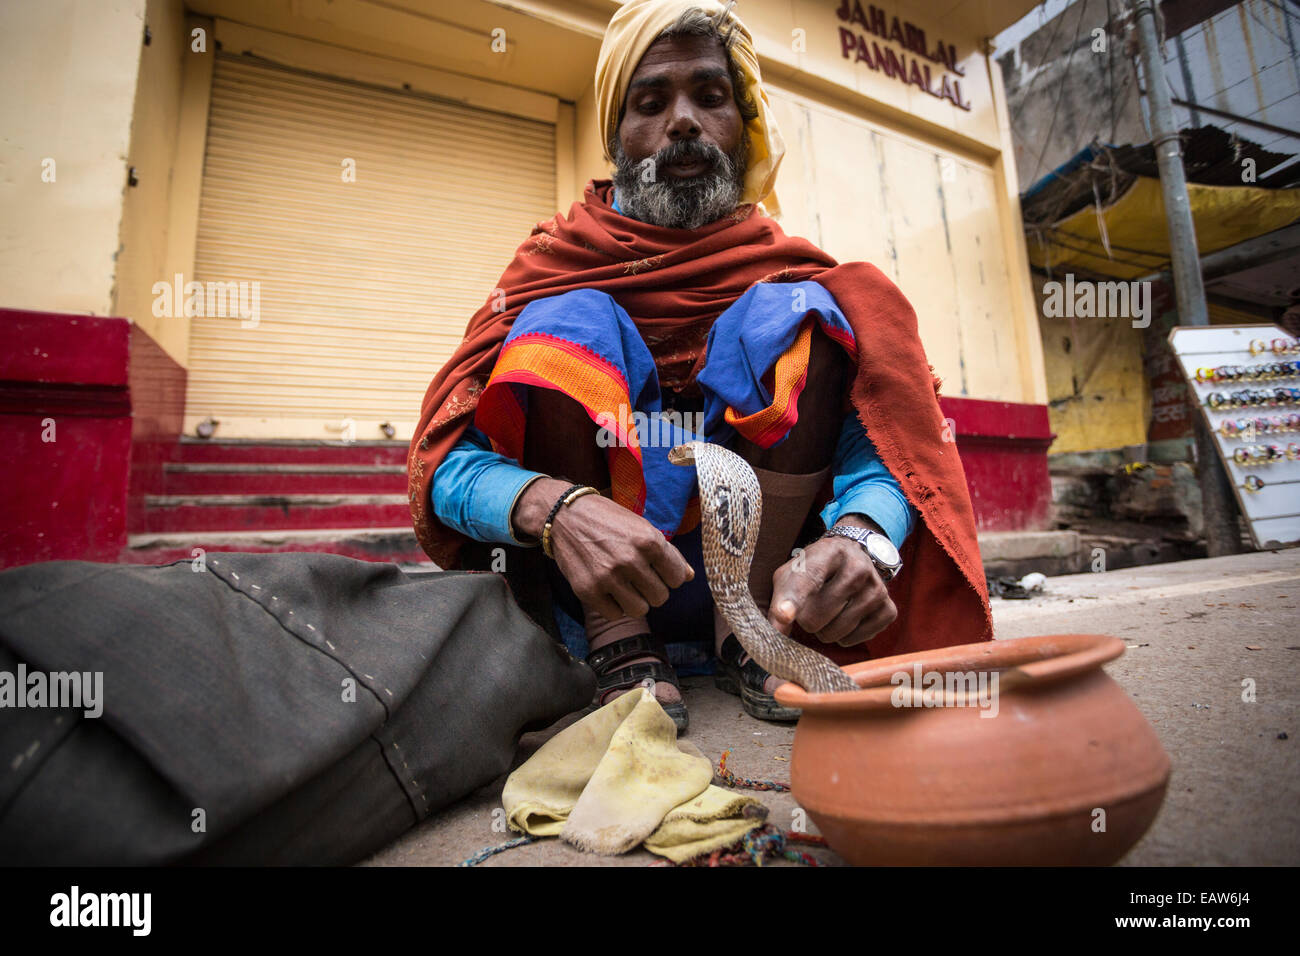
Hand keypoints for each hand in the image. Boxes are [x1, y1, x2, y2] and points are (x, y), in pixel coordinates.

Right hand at [514, 477, 694, 622]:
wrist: (564, 515)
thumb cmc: (607, 519)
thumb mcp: (641, 527)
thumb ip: (667, 552)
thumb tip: (690, 576)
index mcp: (648, 540)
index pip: (678, 578)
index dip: (670, 576)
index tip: (658, 571)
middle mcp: (629, 559)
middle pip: (660, 597)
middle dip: (652, 590)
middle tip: (639, 579)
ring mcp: (607, 577)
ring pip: (640, 610)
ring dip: (635, 601)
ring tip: (626, 587)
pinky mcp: (588, 590)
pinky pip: (615, 614)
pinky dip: (614, 606)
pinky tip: (608, 590)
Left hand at [767, 520, 896, 646]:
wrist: (853, 556)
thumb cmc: (814, 568)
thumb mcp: (792, 573)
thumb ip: (780, 600)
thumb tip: (777, 633)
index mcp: (828, 552)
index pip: (808, 580)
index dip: (793, 600)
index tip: (783, 615)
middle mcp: (858, 566)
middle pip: (817, 616)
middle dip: (808, 619)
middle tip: (813, 605)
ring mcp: (877, 588)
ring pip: (836, 632)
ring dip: (825, 630)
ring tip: (828, 610)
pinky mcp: (888, 608)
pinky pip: (856, 639)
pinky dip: (845, 637)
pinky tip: (845, 618)